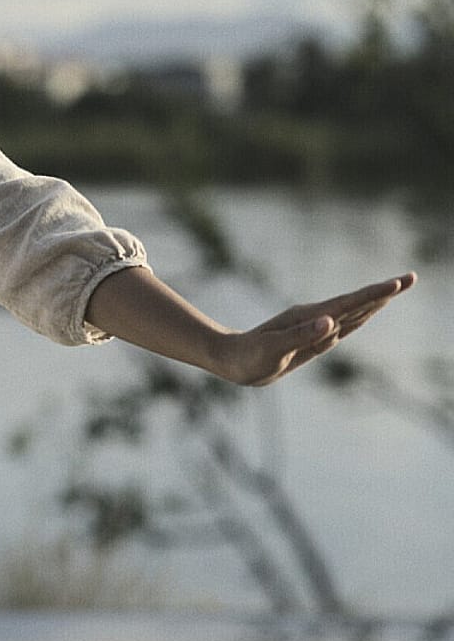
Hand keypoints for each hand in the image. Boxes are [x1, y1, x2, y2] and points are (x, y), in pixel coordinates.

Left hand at [210, 272, 416, 385]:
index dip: (375, 295)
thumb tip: (332, 321)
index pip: (349, 304)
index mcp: (308, 318)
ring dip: (373, 303)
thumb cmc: (249, 356)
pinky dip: (356, 319)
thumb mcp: (274, 348)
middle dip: (383, 293)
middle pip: (356, 304)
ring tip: (394, 291)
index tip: (398, 283)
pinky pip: (339, 328)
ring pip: (350, 314)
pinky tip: (365, 314)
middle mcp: (313, 319)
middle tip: (410, 279)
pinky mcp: (309, 338)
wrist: (231, 361)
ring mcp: (311, 328)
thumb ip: (302, 335)